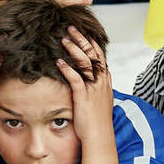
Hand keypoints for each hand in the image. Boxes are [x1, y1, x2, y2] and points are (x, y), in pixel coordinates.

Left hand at [56, 26, 114, 144]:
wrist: (99, 136)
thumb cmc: (97, 121)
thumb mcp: (100, 100)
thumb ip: (96, 88)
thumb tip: (90, 81)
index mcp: (105, 81)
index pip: (100, 56)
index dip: (91, 42)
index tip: (83, 32)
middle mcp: (101, 82)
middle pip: (93, 54)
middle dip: (82, 39)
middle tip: (71, 27)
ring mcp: (93, 88)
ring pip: (86, 63)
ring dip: (74, 49)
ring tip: (63, 39)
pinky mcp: (84, 96)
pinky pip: (76, 79)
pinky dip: (67, 69)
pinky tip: (58, 62)